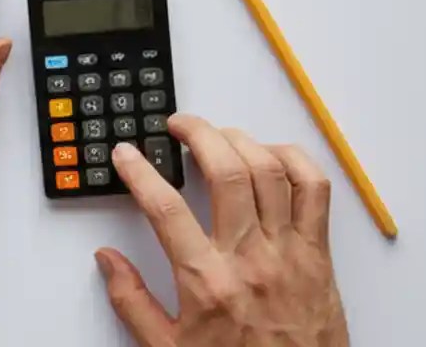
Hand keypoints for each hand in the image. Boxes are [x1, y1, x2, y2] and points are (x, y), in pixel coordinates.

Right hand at [97, 115, 348, 345]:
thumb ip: (132, 301)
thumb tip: (106, 259)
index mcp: (207, 282)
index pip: (165, 208)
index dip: (139, 172)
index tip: (125, 153)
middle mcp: (250, 259)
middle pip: (225, 171)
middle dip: (197, 133)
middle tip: (177, 125)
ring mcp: (289, 252)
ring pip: (270, 171)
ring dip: (240, 140)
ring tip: (218, 134)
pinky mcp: (319, 255)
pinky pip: (315, 191)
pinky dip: (295, 160)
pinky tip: (271, 155)